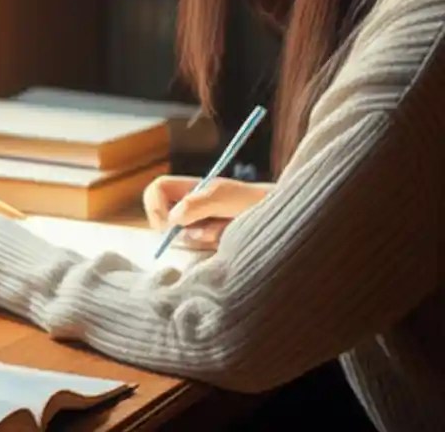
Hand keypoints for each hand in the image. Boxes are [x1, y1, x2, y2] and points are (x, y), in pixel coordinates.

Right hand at [143, 175, 270, 249]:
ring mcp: (201, 229)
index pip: (157, 190)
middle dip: (180, 232)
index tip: (170, 225)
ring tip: (228, 236)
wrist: (289, 223)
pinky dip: (209, 251)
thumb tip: (173, 220)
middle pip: (164, 220)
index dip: (155, 206)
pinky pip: (195, 254)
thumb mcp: (228, 197)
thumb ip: (199, 203)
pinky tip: (228, 245)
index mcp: (192, 190)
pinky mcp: (210, 248)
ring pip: (181, 240)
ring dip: (202, 241)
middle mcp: (192, 209)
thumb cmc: (261, 202)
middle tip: (203, 235)